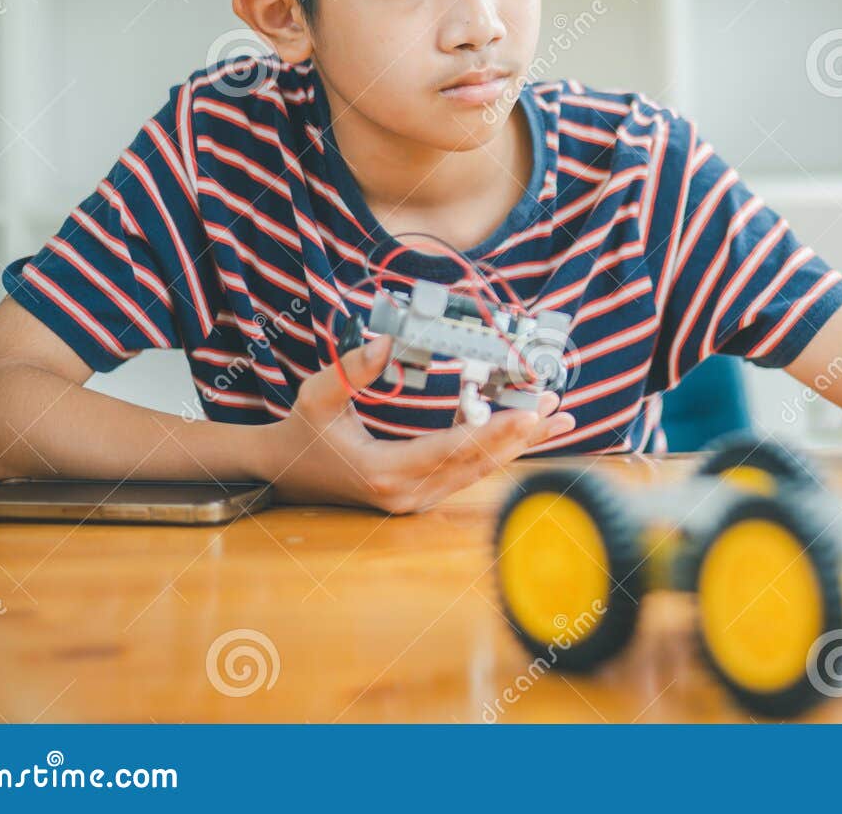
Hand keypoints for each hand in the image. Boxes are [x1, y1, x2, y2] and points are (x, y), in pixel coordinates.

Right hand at [253, 334, 574, 512]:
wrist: (284, 473)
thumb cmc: (303, 431)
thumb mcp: (316, 395)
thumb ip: (350, 370)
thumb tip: (387, 341)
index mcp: (383, 471)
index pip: (450, 450)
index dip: (492, 432)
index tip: (527, 416)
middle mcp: (406, 493)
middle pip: (476, 463)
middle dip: (520, 435)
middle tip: (557, 410)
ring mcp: (416, 500)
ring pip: (478, 470)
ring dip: (518, 444)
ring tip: (557, 420)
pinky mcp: (422, 496)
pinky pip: (468, 471)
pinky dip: (498, 450)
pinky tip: (525, 431)